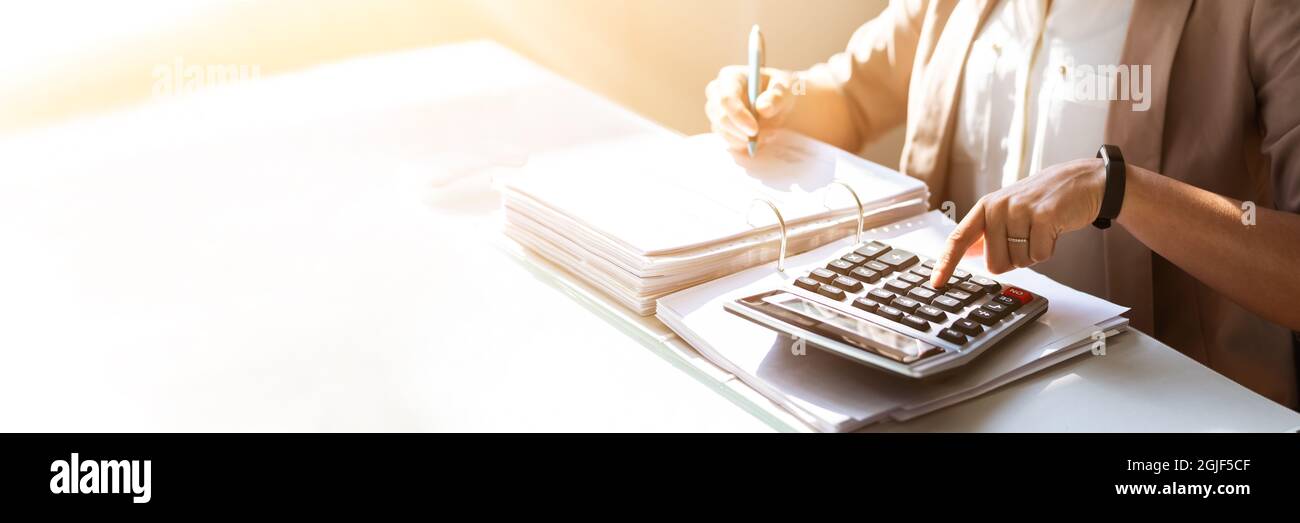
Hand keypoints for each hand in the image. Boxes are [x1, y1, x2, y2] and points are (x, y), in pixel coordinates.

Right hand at [704, 66, 796, 152]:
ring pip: (721, 130)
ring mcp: (715, 109)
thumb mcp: (786, 90)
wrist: (778, 105)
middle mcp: (717, 91)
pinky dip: (741, 143)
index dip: (738, 115)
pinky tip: (757, 139)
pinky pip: (725, 139)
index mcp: (731, 76)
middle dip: (739, 130)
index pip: (726, 98)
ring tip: (765, 135)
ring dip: (742, 138)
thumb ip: (776, 97)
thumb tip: (762, 108)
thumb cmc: (780, 92)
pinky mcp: (718, 125)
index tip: (754, 130)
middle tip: (759, 138)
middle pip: (719, 115)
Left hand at [930, 158, 1106, 286]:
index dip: (947, 263)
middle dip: (1014, 258)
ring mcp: (1020, 210)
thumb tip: (966, 252)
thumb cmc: (1043, 199)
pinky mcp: (1043, 216)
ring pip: (1019, 261)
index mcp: (986, 207)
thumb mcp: (1008, 209)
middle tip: (1027, 236)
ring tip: (1041, 230)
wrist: (1082, 181)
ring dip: (1033, 253)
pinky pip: (1039, 255)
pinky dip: (1048, 250)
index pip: (959, 238)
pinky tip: (1052, 231)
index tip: (937, 282)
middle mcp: (998, 207)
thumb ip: (986, 232)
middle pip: (995, 263)